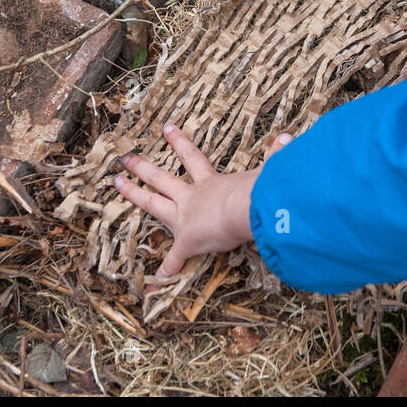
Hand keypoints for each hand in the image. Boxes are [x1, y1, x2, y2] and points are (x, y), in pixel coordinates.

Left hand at [113, 124, 292, 279]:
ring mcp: (185, 218)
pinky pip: (174, 259)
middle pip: (161, 179)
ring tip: (116, 184)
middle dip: (142, 168)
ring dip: (134, 195)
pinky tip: (157, 277)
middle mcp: (193, 197)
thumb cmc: (256, 191)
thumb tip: (291, 138)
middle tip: (124, 158)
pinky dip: (167, 268)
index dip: (179, 143)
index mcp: (210, 182)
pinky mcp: (187, 241)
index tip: (166, 128)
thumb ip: (278, 158)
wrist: (247, 210)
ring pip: (152, 204)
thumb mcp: (266, 171)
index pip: (192, 159)